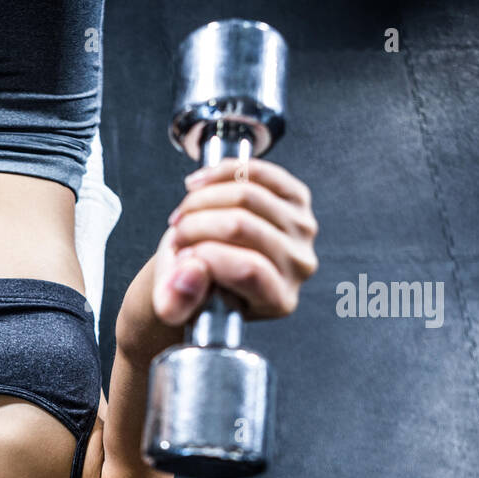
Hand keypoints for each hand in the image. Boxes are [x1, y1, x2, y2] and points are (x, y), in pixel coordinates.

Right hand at [151, 157, 318, 327]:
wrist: (208, 268)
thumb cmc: (197, 287)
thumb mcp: (177, 305)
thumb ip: (176, 302)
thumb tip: (190, 270)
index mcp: (277, 301)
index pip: (248, 270)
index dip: (206, 256)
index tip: (180, 257)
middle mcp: (298, 265)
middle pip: (242, 226)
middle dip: (195, 226)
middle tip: (177, 237)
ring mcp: (302, 229)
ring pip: (246, 194)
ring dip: (199, 200)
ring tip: (183, 217)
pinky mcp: (297, 198)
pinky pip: (258, 171)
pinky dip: (219, 173)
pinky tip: (196, 186)